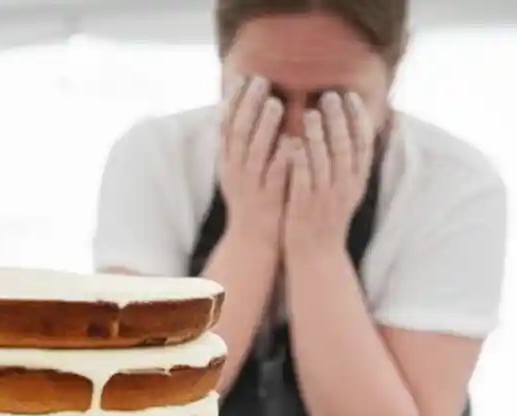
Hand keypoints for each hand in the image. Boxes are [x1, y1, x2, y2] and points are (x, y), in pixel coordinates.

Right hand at [219, 75, 295, 245]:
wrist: (253, 238)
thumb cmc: (252, 197)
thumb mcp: (239, 169)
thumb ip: (243, 143)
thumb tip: (248, 109)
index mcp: (228, 161)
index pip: (225, 125)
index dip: (233, 101)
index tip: (244, 77)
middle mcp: (235, 170)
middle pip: (238, 132)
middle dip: (247, 105)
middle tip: (260, 81)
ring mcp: (251, 184)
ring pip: (254, 152)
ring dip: (263, 127)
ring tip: (275, 104)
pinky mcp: (268, 198)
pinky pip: (274, 175)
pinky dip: (281, 158)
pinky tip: (291, 141)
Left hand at [283, 91, 375, 254]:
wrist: (316, 254)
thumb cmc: (326, 216)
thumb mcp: (344, 190)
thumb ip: (346, 163)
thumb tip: (349, 130)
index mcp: (356, 181)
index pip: (362, 144)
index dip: (358, 119)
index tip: (350, 96)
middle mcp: (344, 187)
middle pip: (345, 147)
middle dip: (339, 119)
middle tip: (329, 95)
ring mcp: (325, 197)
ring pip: (325, 161)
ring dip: (319, 135)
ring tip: (310, 112)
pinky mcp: (305, 206)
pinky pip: (303, 179)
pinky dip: (299, 160)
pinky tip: (292, 143)